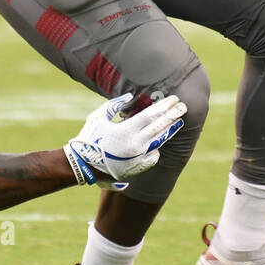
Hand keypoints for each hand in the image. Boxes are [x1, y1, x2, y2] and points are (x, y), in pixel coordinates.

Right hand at [64, 93, 185, 189]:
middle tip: (183, 106)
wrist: (81, 165)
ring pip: (159, 141)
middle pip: (159, 126)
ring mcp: (137, 157)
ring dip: (170, 130)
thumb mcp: (98, 117)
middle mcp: (135, 143)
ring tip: (179, 121)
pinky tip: (162, 141)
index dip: (164, 106)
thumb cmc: (88, 138)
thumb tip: (129, 96)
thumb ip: (114, 105)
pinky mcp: (136, 168)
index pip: (152, 115)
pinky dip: (157, 148)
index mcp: (127, 130)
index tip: (174, 99)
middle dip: (172, 115)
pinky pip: (153, 157)